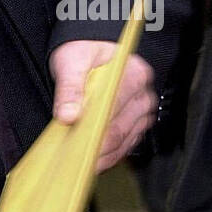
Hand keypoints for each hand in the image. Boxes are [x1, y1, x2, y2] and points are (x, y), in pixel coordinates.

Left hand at [48, 40, 157, 173]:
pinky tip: (93, 159)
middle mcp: (143, 94)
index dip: (94, 128)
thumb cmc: (83, 52)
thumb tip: (68, 115)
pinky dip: (109, 155)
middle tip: (72, 158)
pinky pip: (125, 146)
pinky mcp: (137, 124)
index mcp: (133, 73)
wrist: (90, 50)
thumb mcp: (71, 61)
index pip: (115, 107)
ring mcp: (142, 112)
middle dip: (95, 146)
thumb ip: (69, 88)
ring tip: (79, 162)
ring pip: (124, 142)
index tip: (77, 143)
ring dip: (102, 155)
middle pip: (120, 129)